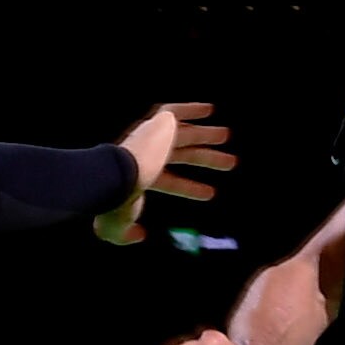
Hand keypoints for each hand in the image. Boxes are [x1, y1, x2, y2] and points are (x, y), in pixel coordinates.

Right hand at [99, 103, 238, 245]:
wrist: (115, 176)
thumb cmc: (114, 203)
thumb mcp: (117, 227)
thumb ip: (127, 234)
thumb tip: (140, 236)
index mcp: (138, 176)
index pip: (168, 181)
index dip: (189, 187)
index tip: (210, 193)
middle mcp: (145, 154)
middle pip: (181, 154)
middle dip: (205, 157)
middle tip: (230, 162)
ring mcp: (150, 138)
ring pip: (182, 134)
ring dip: (204, 134)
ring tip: (227, 135)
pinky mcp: (156, 124)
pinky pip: (172, 111)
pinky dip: (189, 109)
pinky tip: (210, 110)